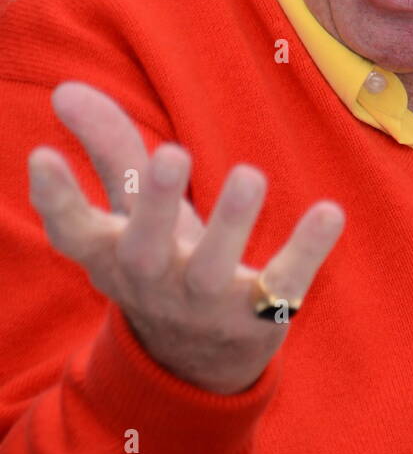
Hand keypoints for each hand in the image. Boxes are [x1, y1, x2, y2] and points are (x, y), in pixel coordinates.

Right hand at [27, 82, 344, 394]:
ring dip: (231, 224)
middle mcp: (154, 282)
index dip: (56, 199)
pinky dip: (306, 252)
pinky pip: (281, 288)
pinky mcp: (257, 314)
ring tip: (250, 176)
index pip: (74, 232)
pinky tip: (329, 212)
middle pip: (146, 250)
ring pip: (213, 271)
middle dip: (156, 204)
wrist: (199, 362)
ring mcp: (205, 304)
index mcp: (114, 255)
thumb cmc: (161, 260)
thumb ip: (107, 151)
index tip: (42, 155)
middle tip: (172, 155)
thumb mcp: (130, 215)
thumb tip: (65, 90)